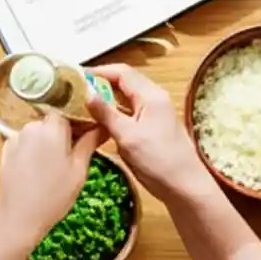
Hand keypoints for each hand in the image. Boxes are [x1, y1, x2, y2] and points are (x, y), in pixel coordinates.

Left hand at [0, 114, 102, 251]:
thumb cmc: (54, 195)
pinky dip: (35, 151)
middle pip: (53, 122)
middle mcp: (32, 127)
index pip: (70, 113)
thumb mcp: (79, 170)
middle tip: (77, 155)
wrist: (18, 218)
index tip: (92, 137)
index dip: (82, 123)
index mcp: (52, 127)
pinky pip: (26, 143)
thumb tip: (103, 126)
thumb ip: (90, 143)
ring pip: (39, 133)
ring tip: (58, 166)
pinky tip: (40, 171)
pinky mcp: (6, 151)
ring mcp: (16, 138)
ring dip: (49, 143)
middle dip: (65, 134)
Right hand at [87, 64, 210, 201]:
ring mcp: (154, 113)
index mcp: (151, 96)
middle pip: (124, 82)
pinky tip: (99, 120)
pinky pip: (129, 112)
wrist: (185, 187)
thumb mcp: (127, 136)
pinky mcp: (152, 127)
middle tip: (75, 91)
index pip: (122, 72)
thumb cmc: (159, 162)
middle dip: (100, 84)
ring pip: (125, 98)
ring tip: (82, 104)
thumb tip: (86, 92)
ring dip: (106, 98)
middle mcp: (154, 99)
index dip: (98, 72)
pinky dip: (113, 112)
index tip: (76, 77)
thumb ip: (105, 113)